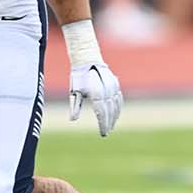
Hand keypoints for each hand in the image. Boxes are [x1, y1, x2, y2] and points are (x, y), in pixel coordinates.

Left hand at [64, 20, 121, 134]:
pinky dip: (118, 108)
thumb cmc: (79, 77)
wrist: (88, 60)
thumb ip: (74, 106)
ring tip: (111, 126)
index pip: (101, 112)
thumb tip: (73, 120)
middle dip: (109, 122)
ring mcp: (113, 86)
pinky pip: (119, 98)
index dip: (103, 123)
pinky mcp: (116, 84)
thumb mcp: (74, 91)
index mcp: (95, 92)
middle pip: (110, 110)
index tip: (103, 133)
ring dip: (115, 116)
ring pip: (116, 105)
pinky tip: (116, 115)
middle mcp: (106, 89)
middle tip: (107, 132)